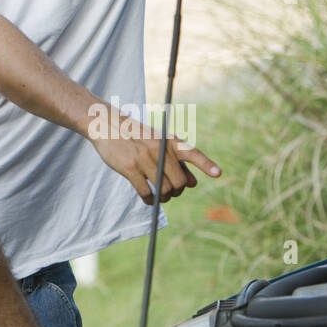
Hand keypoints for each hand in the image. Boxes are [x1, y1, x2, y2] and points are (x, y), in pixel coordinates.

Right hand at [90, 113, 220, 204]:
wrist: (108, 126)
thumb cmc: (136, 138)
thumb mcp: (158, 144)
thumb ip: (177, 162)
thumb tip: (193, 184)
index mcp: (169, 141)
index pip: (192, 153)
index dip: (206, 164)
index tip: (218, 173)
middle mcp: (159, 149)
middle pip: (178, 181)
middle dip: (177, 191)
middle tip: (172, 192)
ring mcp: (144, 159)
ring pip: (164, 189)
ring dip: (164, 197)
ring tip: (160, 196)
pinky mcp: (130, 169)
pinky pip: (146, 192)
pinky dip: (150, 200)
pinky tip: (148, 199)